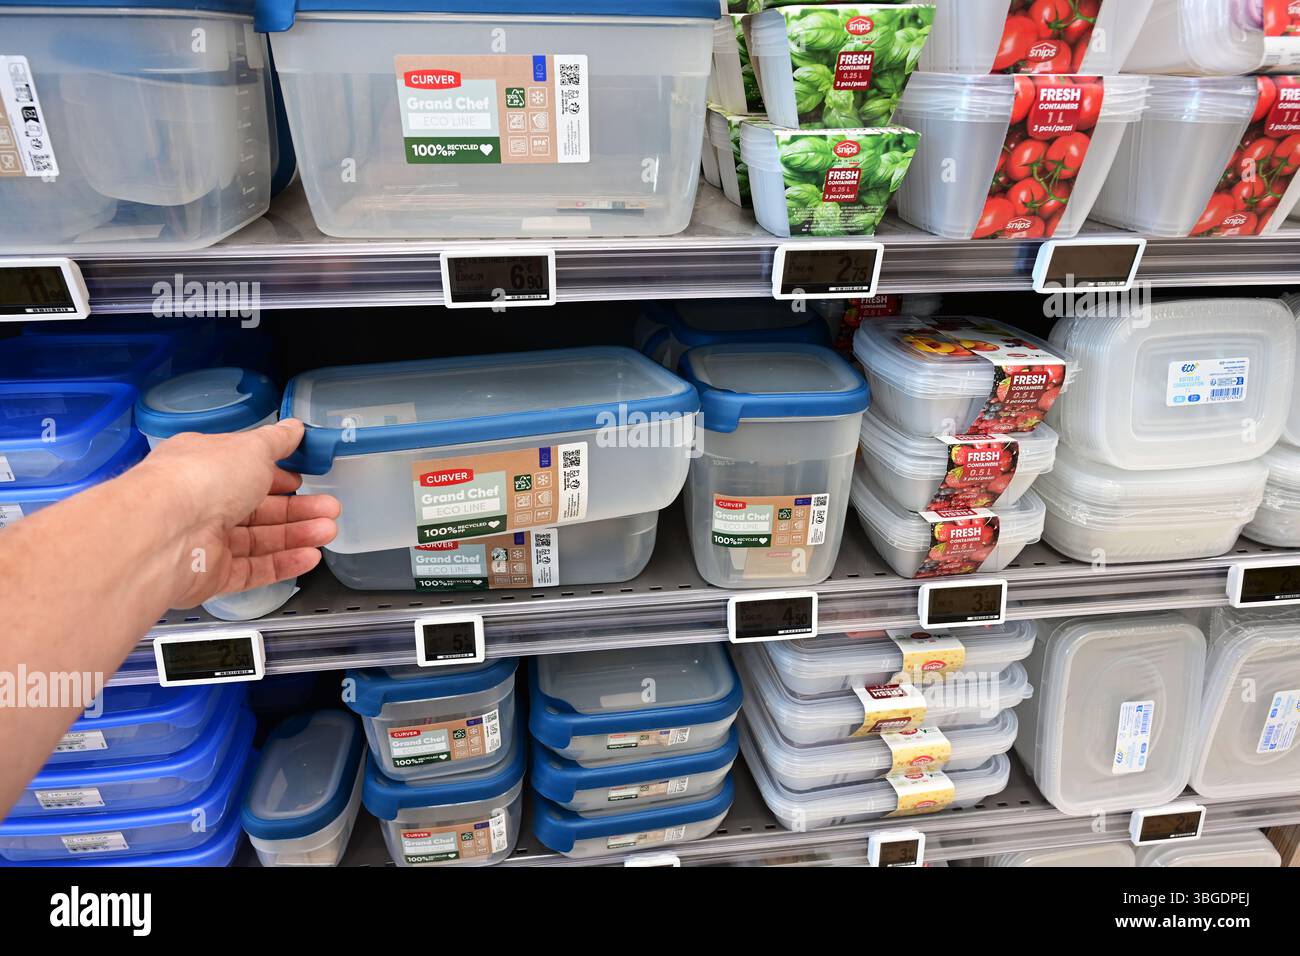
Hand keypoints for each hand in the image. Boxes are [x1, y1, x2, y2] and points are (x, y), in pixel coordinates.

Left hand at [132, 419, 339, 608]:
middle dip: (298, 509)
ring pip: (259, 540)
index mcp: (204, 466)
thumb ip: (277, 441)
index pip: (244, 471)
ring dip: (296, 535)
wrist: (165, 533)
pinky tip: (310, 557)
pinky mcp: (211, 575)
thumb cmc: (204, 478)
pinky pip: (253, 569)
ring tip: (328, 531)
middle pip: (258, 508)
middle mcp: (201, 503)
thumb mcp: (251, 448)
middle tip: (331, 509)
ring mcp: (205, 541)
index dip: (277, 475)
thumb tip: (295, 427)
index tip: (304, 478)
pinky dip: (282, 564)